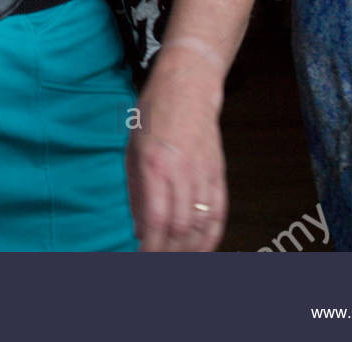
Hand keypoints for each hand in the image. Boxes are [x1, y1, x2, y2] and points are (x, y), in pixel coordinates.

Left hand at [127, 48, 227, 251]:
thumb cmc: (154, 114)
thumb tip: (139, 230)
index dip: (151, 247)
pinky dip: (212, 235)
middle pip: (180, 227)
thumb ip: (136, 192)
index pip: (156, 219)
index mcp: (155, 164)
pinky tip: (202, 249)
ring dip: (190, 250)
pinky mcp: (218, 172)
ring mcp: (204, 172)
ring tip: (177, 262)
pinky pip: (219, 212)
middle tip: (157, 265)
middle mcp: (181, 171)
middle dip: (169, 254)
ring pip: (202, 224)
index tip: (143, 260)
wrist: (188, 86)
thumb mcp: (132, 149)